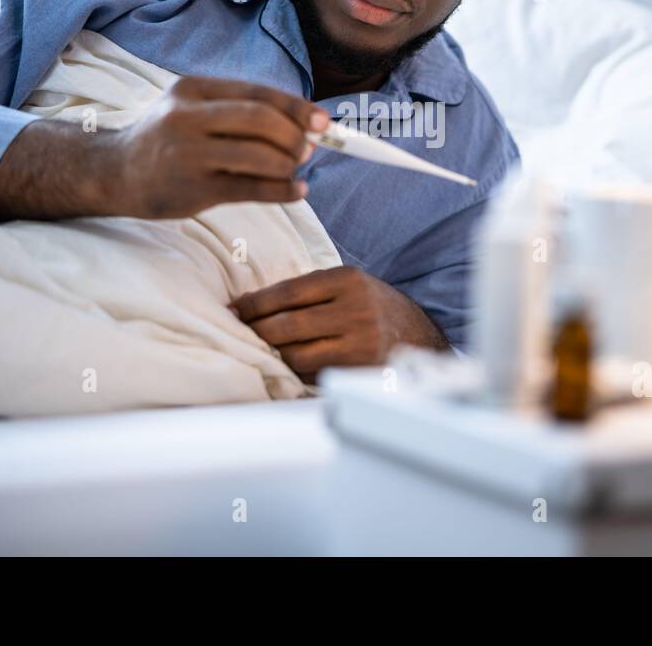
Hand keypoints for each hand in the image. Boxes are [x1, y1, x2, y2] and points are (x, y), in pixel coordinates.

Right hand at [113, 75, 328, 218]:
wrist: (114, 173)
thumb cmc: (166, 140)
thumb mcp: (192, 110)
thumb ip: (239, 112)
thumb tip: (306, 127)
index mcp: (192, 90)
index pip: (256, 93)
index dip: (296, 107)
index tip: (323, 121)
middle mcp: (187, 118)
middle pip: (260, 120)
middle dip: (294, 136)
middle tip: (308, 149)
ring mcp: (188, 155)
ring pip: (258, 156)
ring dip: (289, 164)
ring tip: (295, 169)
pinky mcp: (193, 190)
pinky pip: (251, 190)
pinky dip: (282, 191)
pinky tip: (296, 191)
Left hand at [230, 266, 450, 383]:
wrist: (416, 333)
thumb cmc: (370, 306)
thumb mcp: (348, 285)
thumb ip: (309, 289)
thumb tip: (252, 302)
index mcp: (347, 280)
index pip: (288, 291)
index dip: (255, 303)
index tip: (235, 309)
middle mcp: (355, 308)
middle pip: (287, 324)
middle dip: (256, 330)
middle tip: (239, 331)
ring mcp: (360, 341)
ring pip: (296, 353)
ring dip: (273, 353)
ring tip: (261, 349)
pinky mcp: (361, 368)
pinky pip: (313, 372)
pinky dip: (294, 369)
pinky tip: (287, 364)